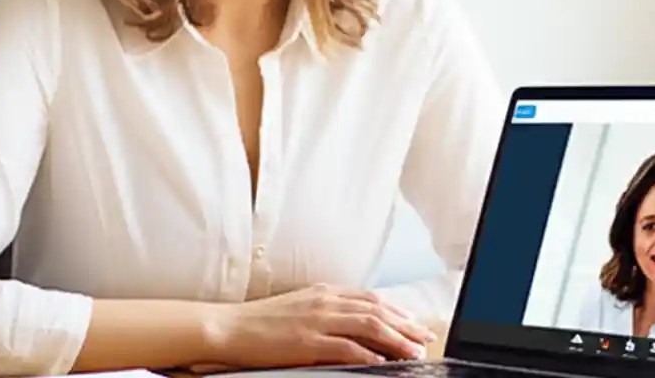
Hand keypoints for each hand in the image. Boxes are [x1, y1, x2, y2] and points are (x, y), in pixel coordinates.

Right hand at [206, 283, 437, 367]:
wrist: (229, 327)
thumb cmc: (261, 322)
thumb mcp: (299, 307)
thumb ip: (327, 311)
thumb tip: (353, 325)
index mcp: (324, 292)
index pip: (371, 298)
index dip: (397, 310)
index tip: (414, 322)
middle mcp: (325, 301)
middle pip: (377, 310)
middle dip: (406, 324)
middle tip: (425, 337)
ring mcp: (317, 320)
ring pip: (369, 325)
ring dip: (395, 339)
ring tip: (413, 351)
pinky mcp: (307, 341)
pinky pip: (346, 348)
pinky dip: (368, 355)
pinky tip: (382, 362)